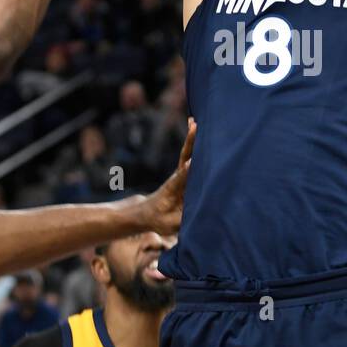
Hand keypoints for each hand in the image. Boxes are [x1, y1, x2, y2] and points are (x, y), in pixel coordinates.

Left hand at [141, 119, 194, 235]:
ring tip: (195, 121)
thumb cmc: (159, 220)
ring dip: (192, 138)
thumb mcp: (170, 224)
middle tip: (196, 128)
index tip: (192, 162)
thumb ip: (183, 218)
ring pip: (187, 153)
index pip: (181, 179)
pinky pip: (189, 154)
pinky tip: (194, 124)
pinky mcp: (183, 173)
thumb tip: (200, 214)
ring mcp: (179, 173)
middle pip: (184, 158)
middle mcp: (176, 178)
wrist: (146, 213)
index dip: (187, 171)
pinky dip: (192, 140)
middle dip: (191, 145)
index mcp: (173, 190)